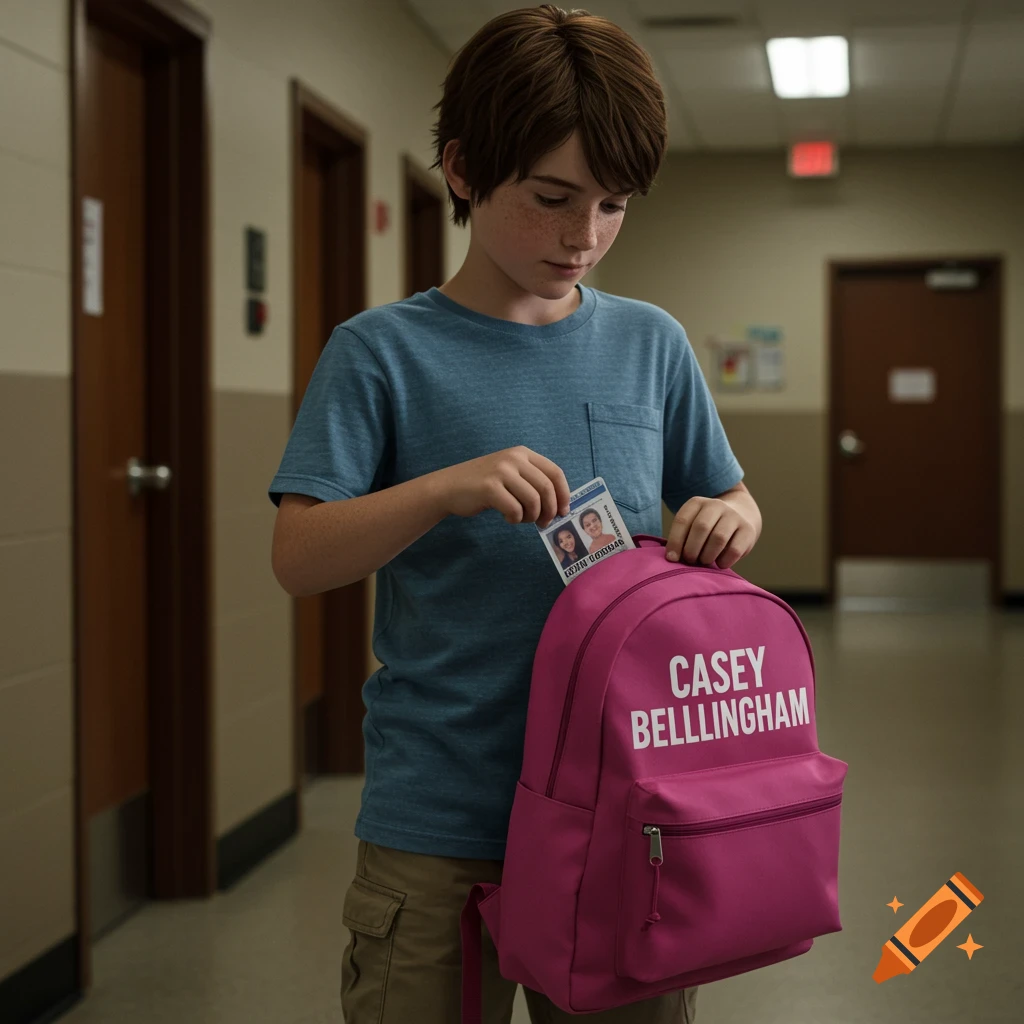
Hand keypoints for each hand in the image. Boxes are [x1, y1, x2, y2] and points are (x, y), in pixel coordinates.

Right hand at [438, 446, 570, 527]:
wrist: (449, 486)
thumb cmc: (483, 485)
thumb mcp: (510, 474)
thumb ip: (532, 482)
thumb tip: (558, 506)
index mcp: (522, 453)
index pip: (555, 472)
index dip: (563, 494)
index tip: (563, 511)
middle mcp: (514, 458)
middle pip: (546, 488)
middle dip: (550, 510)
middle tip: (543, 523)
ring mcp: (501, 471)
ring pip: (533, 500)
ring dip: (531, 516)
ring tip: (521, 519)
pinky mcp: (489, 488)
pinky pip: (515, 510)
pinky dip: (515, 519)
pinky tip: (507, 517)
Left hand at [665, 496, 755, 568]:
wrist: (741, 515)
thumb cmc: (707, 528)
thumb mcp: (691, 526)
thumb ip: (681, 539)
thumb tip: (672, 558)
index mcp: (697, 503)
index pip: (682, 520)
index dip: (675, 542)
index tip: (672, 559)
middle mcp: (716, 505)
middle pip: (701, 527)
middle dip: (692, 549)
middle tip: (690, 560)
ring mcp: (734, 516)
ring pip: (718, 538)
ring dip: (707, 556)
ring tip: (704, 561)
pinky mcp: (748, 530)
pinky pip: (734, 550)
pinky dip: (724, 561)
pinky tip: (719, 563)